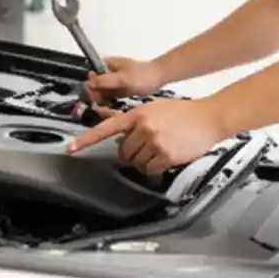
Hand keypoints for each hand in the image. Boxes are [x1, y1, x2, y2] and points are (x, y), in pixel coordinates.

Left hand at [66, 98, 227, 175]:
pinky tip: (166, 156)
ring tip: (160, 147)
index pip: (106, 128)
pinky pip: (149, 170)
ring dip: (144, 160)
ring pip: (135, 163)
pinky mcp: (165, 155)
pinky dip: (155, 168)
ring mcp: (154, 142)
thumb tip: (116, 128)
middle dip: (132, 152)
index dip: (86, 140)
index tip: (70, 148)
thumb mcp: (154, 107)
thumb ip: (134, 118)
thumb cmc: (182, 112)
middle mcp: (143, 127)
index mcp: (137, 114)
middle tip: (148, 144)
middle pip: (123, 152)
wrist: (207, 117)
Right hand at [84, 56, 164, 103]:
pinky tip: (112, 107)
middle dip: (96, 96)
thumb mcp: (122, 78)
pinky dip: (109, 102)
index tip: (94, 97)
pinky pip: (109, 97)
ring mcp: (113, 80)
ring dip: (102, 100)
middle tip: (102, 104)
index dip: (90, 88)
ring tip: (107, 106)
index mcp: (106, 64)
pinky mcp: (119, 88)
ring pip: (100, 92)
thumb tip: (89, 83)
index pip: (90, 76)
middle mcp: (107, 72)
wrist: (159, 78)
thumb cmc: (143, 75)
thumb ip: (105, 80)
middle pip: (94, 85)